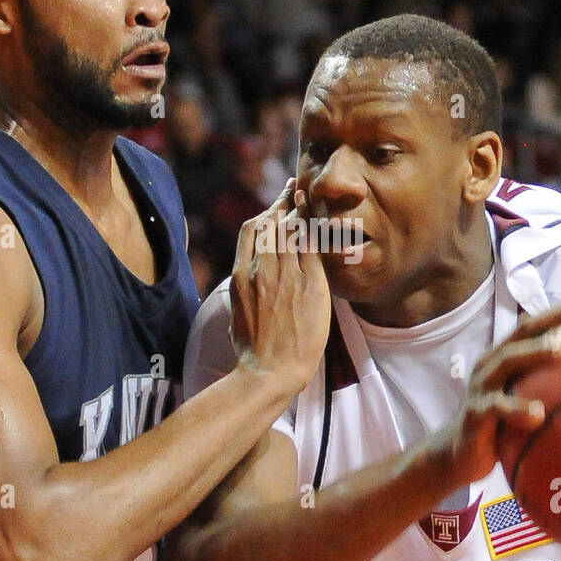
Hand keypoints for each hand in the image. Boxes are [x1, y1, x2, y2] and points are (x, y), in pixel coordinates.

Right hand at [229, 179, 330, 396]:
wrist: (270, 370)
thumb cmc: (253, 352)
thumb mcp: (238, 314)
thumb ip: (243, 291)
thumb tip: (245, 284)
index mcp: (241, 275)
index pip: (250, 230)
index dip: (264, 213)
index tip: (275, 206)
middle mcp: (260, 267)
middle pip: (271, 222)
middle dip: (283, 203)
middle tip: (295, 190)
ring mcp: (284, 273)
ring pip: (291, 227)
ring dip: (300, 208)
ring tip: (308, 196)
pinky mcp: (308, 282)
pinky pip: (313, 243)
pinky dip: (316, 224)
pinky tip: (323, 214)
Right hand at [443, 291, 560, 489]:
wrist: (456, 455)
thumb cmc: (502, 425)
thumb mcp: (527, 399)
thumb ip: (555, 386)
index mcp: (508, 354)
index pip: (541, 323)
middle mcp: (493, 362)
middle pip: (525, 330)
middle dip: (557, 317)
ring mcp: (482, 386)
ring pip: (508, 361)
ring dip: (536, 352)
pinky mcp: (474, 415)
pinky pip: (495, 408)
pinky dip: (515, 409)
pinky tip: (537, 415)